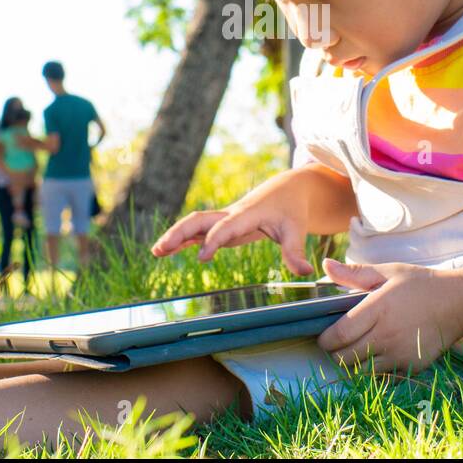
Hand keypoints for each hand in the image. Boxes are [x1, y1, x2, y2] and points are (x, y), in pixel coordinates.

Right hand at [150, 198, 314, 274]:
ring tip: (155, 252)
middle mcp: (231, 215)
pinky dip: (181, 240)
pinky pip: (197, 232)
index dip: (214, 240)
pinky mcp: (222, 226)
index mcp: (247, 215)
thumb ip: (295, 251)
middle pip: (200, 220)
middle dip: (180, 232)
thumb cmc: (291, 211)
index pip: (226, 227)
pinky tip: (165, 251)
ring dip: (175, 236)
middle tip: (161, 249)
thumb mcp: (296, 229)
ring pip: (194, 224)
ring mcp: (224, 220)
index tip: (202, 258)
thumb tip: (306, 272)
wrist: (287, 190)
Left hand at [316, 259, 462, 375]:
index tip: (324, 336)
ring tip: (355, 351)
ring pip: (361, 371)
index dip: (326, 339)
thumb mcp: (388, 272)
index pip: (340, 334)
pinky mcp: (411, 366)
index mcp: (379, 308)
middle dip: (335, 354)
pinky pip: (382, 378)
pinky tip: (376, 356)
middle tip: (337, 345)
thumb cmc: (419, 284)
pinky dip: (374, 371)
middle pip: (346, 357)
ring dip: (353, 364)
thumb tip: (325, 265)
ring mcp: (400, 353)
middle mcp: (388, 334)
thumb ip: (355, 273)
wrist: (458, 303)